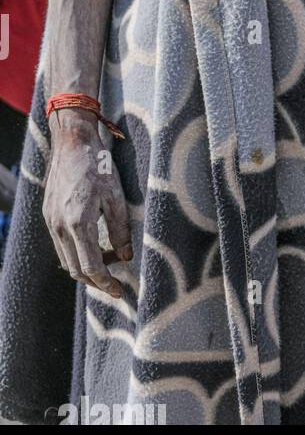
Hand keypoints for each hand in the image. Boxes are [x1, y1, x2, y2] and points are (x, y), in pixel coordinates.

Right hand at [43, 113, 131, 296]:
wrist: (72, 143)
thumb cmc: (99, 165)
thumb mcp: (116, 195)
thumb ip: (121, 228)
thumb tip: (126, 256)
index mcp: (79, 222)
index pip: (90, 266)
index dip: (105, 282)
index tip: (118, 291)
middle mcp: (60, 226)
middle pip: (75, 268)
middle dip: (95, 279)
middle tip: (115, 279)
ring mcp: (50, 221)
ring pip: (66, 258)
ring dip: (85, 265)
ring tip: (109, 258)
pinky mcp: (48, 214)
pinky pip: (61, 244)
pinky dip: (76, 251)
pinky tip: (94, 242)